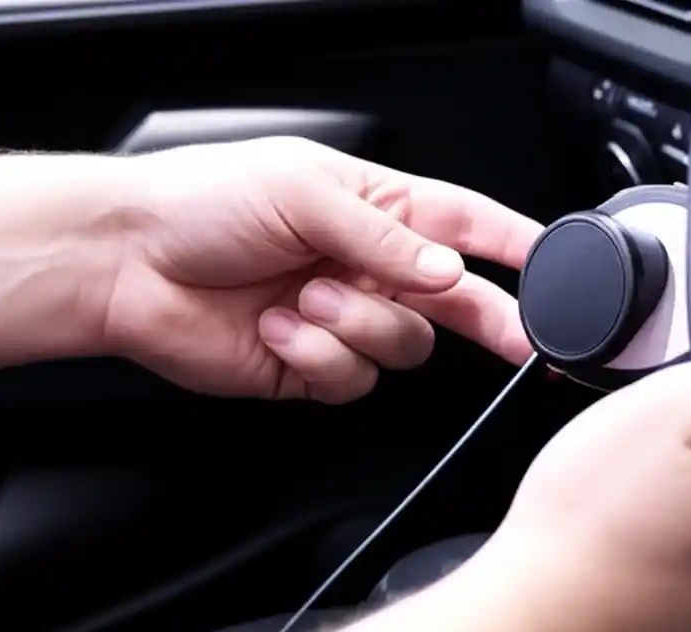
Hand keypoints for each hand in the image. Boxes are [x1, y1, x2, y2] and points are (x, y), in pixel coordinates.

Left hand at [103, 137, 541, 401]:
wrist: (128, 262)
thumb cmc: (204, 202)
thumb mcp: (306, 193)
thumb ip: (387, 239)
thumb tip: (449, 275)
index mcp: (380, 212)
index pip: (470, 228)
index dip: (519, 246)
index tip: (562, 268)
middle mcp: (372, 269)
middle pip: (460, 303)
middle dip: (496, 323)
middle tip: (525, 343)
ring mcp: (346, 321)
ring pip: (406, 348)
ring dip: (360, 325)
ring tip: (307, 296)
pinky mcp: (315, 368)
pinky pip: (353, 380)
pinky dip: (319, 356)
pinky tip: (282, 328)